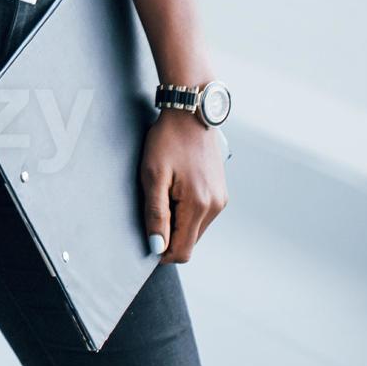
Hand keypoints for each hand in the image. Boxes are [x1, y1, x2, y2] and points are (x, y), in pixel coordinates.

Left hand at [141, 111, 228, 264]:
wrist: (190, 113)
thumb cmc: (167, 141)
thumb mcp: (153, 176)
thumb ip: (156, 214)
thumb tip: (158, 247)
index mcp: (199, 205)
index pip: (182, 251)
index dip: (162, 252)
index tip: (146, 238)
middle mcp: (215, 206)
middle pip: (189, 242)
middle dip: (168, 235)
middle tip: (151, 209)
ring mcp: (220, 199)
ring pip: (195, 230)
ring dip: (177, 222)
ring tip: (164, 194)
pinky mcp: (220, 192)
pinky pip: (201, 215)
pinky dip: (186, 212)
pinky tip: (175, 189)